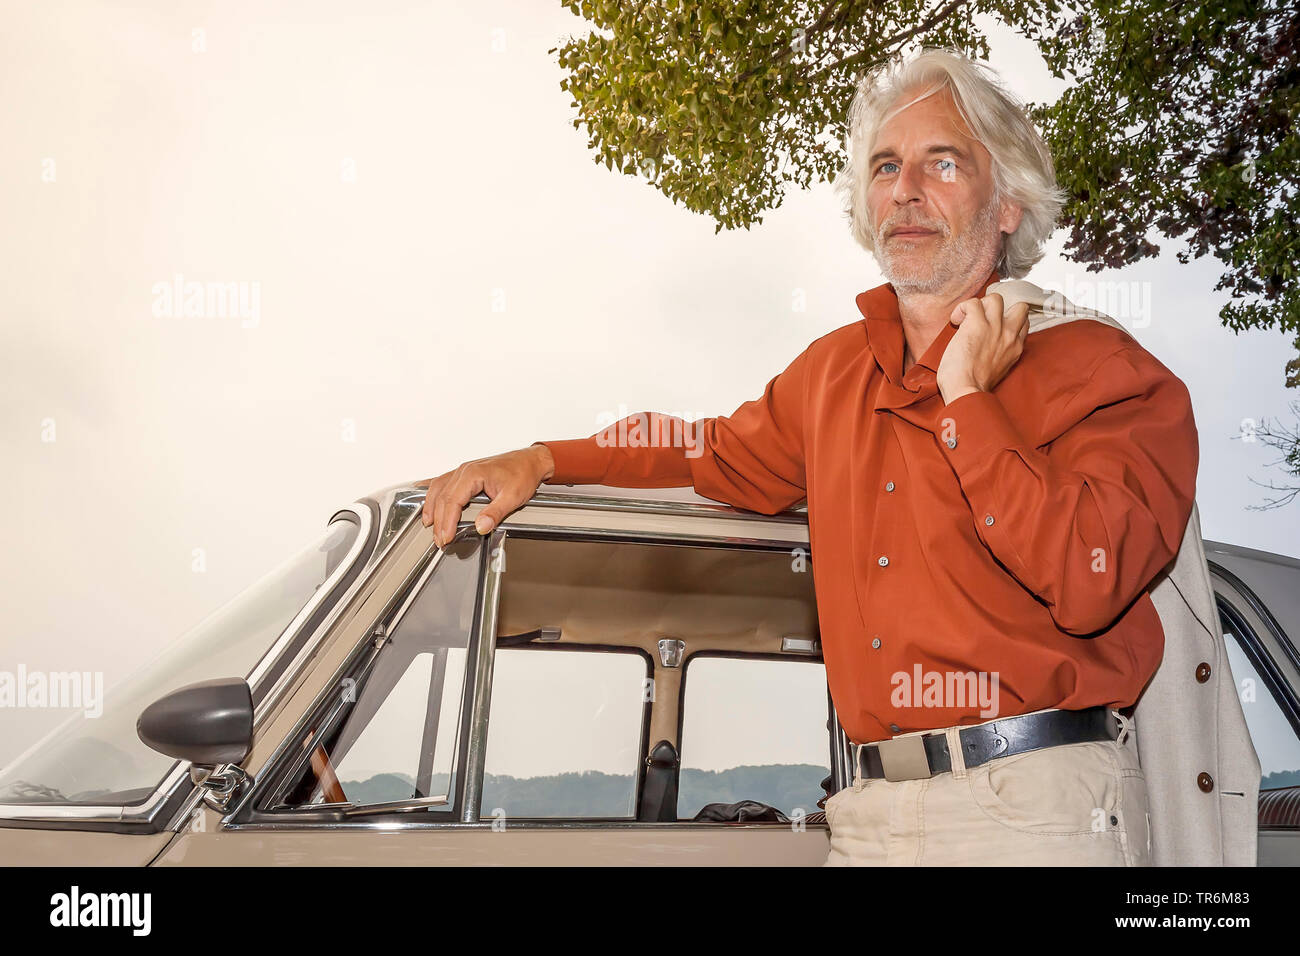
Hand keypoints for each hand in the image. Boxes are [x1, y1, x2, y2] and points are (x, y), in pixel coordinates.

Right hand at [417, 444, 554, 547]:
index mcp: (473, 474)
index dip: (447, 522)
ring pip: (438, 489)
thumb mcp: (513, 496)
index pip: (452, 501)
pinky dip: (433, 495)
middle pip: (442, 498)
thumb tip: (481, 526)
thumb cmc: (523, 473)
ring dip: (431, 508)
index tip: (445, 538)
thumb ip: (495, 512)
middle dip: (438, 521)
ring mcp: (463, 471)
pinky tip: (429, 503)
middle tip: (439, 540)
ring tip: (429, 526)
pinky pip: (442, 483)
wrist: (530, 461)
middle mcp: (464, 470)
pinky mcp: (465, 473)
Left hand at [936, 292, 1029, 403]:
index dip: (1009, 319)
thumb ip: (1000, 355)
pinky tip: (956, 320)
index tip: (994, 325)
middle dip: (1002, 308)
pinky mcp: (977, 324)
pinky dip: (962, 308)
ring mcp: (995, 327)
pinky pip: (972, 303)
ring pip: (996, 298)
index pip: (1023, 323)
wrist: (966, 391)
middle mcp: (1009, 335)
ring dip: (981, 305)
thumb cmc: (974, 388)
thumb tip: (988, 348)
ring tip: (967, 318)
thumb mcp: (999, 371)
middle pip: (1019, 306)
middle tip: (984, 317)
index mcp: (1015, 348)